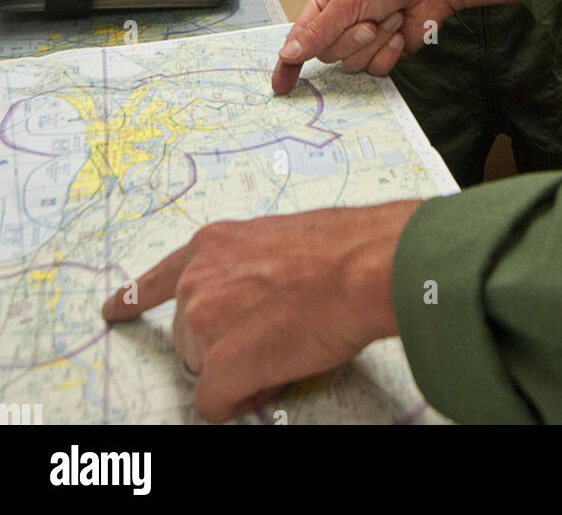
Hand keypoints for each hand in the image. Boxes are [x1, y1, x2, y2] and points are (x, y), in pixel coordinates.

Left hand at [102, 201, 421, 422]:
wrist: (364, 268)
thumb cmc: (340, 250)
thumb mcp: (277, 241)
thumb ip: (245, 268)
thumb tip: (248, 303)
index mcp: (211, 246)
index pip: (158, 278)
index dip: (133, 299)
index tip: (113, 310)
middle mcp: (197, 281)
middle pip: (191, 340)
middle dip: (226, 345)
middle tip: (275, 332)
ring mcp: (205, 323)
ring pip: (207, 370)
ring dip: (239, 369)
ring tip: (285, 342)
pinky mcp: (222, 365)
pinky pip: (215, 403)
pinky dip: (240, 399)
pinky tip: (271, 375)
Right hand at [272, 0, 516, 93]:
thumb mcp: (347, 0)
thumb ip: (317, 31)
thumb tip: (289, 53)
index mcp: (325, 3)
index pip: (299, 38)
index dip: (289, 62)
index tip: (280, 86)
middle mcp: (341, 22)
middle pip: (327, 54)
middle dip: (351, 39)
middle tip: (369, 20)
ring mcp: (363, 40)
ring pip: (352, 64)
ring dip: (374, 42)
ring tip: (389, 18)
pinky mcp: (384, 52)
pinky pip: (376, 69)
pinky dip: (388, 52)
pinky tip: (398, 33)